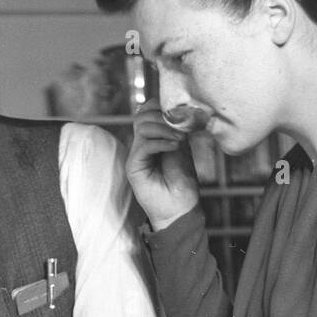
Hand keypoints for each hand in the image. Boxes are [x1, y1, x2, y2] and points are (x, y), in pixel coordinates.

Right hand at [126, 99, 200, 231]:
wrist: (179, 209)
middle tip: (181, 128)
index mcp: (153, 138)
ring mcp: (136, 155)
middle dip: (163, 116)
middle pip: (142, 114)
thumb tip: (176, 110)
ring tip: (179, 140)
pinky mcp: (133, 167)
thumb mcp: (182, 149)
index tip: (182, 116)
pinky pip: (144, 145)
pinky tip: (174, 147)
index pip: (148, 111)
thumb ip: (175, 130)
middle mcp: (142, 145)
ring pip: (142, 126)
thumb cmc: (182, 182)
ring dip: (164, 129)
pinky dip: (161, 142)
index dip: (162, 108)